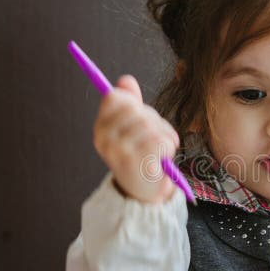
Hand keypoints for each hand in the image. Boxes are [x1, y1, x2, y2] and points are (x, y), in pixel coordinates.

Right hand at [93, 75, 180, 203]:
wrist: (145, 191)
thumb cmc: (140, 154)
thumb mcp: (133, 127)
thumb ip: (129, 103)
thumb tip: (126, 79)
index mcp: (100, 129)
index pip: (113, 97)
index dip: (133, 104)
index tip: (139, 116)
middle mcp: (105, 140)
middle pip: (136, 109)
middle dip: (152, 120)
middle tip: (152, 137)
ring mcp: (119, 151)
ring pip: (151, 125)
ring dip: (164, 135)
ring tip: (159, 150)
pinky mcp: (137, 163)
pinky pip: (161, 141)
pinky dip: (169, 147)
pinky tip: (162, 158)